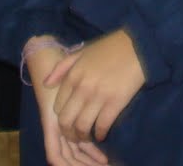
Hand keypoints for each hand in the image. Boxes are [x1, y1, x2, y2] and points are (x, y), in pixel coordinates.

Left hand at [24, 38, 108, 165]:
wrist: (136, 46)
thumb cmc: (108, 48)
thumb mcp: (81, 52)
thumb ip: (61, 68)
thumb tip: (46, 83)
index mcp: (72, 75)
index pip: (58, 107)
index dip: (61, 118)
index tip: (67, 123)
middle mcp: (82, 88)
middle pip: (66, 121)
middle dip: (68, 133)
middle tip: (75, 135)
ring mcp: (98, 97)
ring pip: (82, 127)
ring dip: (83, 136)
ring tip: (87, 137)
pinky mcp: (115, 103)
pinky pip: (102, 126)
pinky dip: (100, 134)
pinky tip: (102, 135)